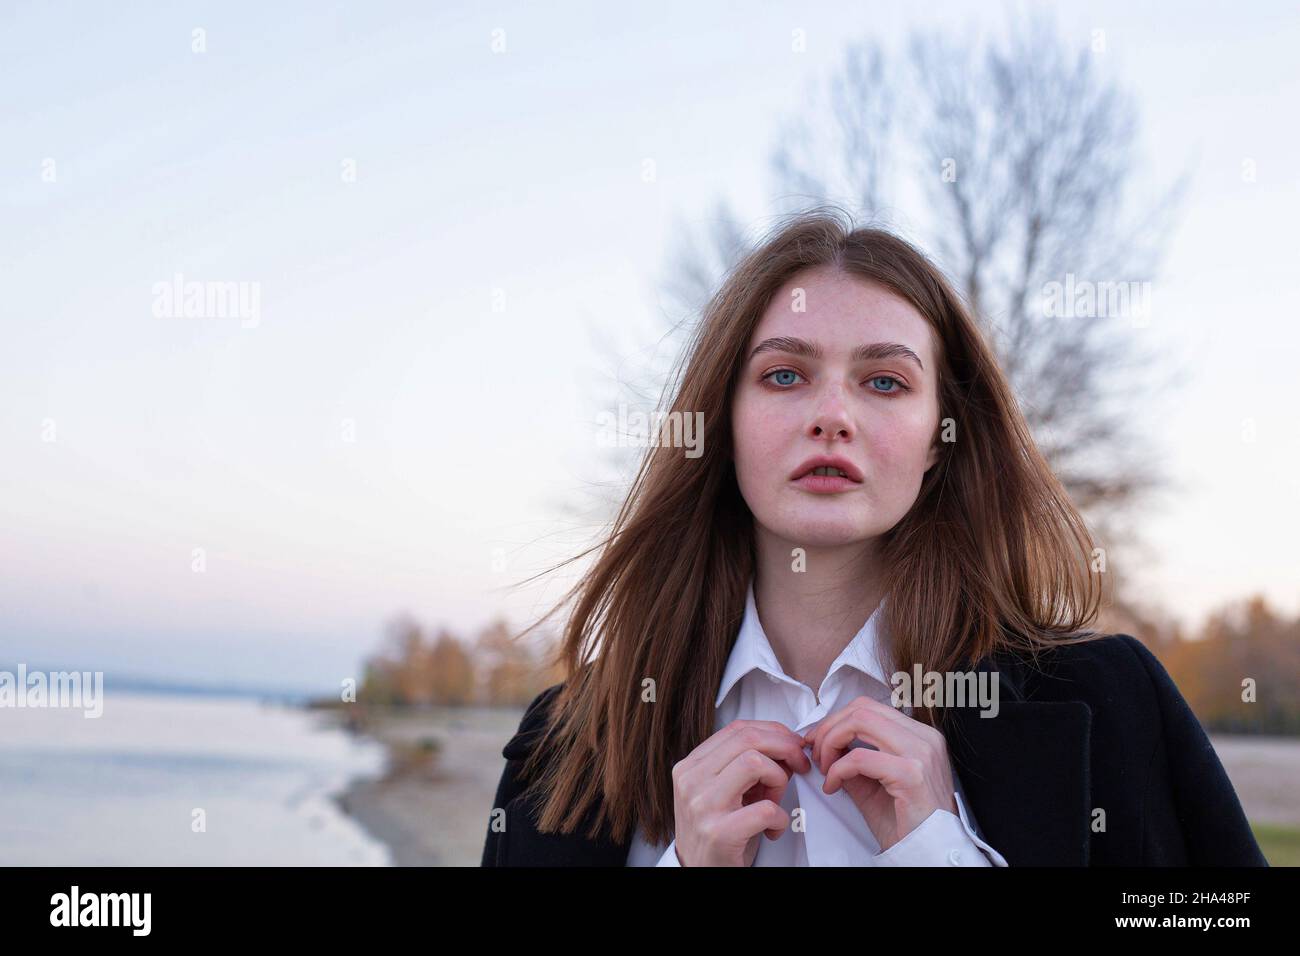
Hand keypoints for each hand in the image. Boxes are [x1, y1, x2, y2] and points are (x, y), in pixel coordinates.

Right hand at [670, 720, 810, 865]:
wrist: (699, 874)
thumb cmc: (715, 833)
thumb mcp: (722, 792)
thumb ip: (744, 766)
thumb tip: (785, 746)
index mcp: (690, 767)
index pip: (736, 729)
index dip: (772, 731)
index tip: (790, 743)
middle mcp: (692, 782)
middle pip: (748, 740)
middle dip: (784, 748)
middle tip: (799, 764)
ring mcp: (703, 806)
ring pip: (756, 764)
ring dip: (778, 780)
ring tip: (775, 801)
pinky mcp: (719, 833)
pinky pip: (766, 809)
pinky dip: (780, 818)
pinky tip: (773, 828)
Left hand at [802, 695, 957, 851]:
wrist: (930, 853)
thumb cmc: (907, 824)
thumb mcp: (874, 783)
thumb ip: (853, 759)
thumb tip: (825, 743)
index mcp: (920, 736)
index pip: (870, 708)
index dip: (837, 720)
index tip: (818, 739)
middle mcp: (924, 738)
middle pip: (862, 709)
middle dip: (829, 728)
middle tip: (816, 753)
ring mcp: (921, 752)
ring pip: (860, 722)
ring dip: (831, 743)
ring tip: (825, 768)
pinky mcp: (911, 773)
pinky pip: (859, 758)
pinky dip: (836, 770)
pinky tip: (832, 786)